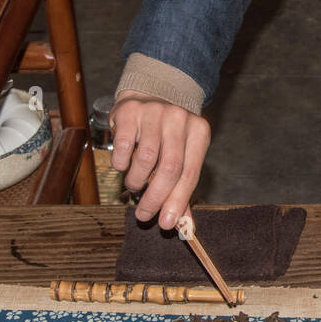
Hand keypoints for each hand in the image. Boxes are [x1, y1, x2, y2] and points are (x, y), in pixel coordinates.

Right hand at [110, 89, 210, 229]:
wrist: (149, 96)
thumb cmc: (168, 135)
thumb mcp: (182, 154)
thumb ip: (182, 188)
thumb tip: (182, 224)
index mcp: (199, 132)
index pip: (190, 173)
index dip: (178, 201)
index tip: (166, 223)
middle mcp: (179, 120)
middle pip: (169, 168)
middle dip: (155, 198)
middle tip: (144, 215)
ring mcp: (155, 113)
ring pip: (145, 159)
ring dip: (136, 181)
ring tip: (135, 185)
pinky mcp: (130, 112)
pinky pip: (123, 148)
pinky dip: (121, 164)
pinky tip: (124, 164)